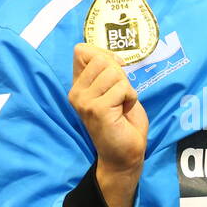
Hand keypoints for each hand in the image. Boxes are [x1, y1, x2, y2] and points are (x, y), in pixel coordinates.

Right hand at [69, 43, 146, 206]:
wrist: (124, 155)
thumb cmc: (122, 122)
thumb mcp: (113, 88)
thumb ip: (107, 70)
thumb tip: (113, 56)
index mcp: (77, 85)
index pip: (82, 50)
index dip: (104, 55)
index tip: (115, 72)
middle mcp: (76, 92)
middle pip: (101, 59)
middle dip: (119, 74)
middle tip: (120, 95)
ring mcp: (84, 101)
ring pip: (114, 74)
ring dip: (126, 88)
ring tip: (122, 105)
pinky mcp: (97, 109)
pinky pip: (122, 88)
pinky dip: (130, 98)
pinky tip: (124, 112)